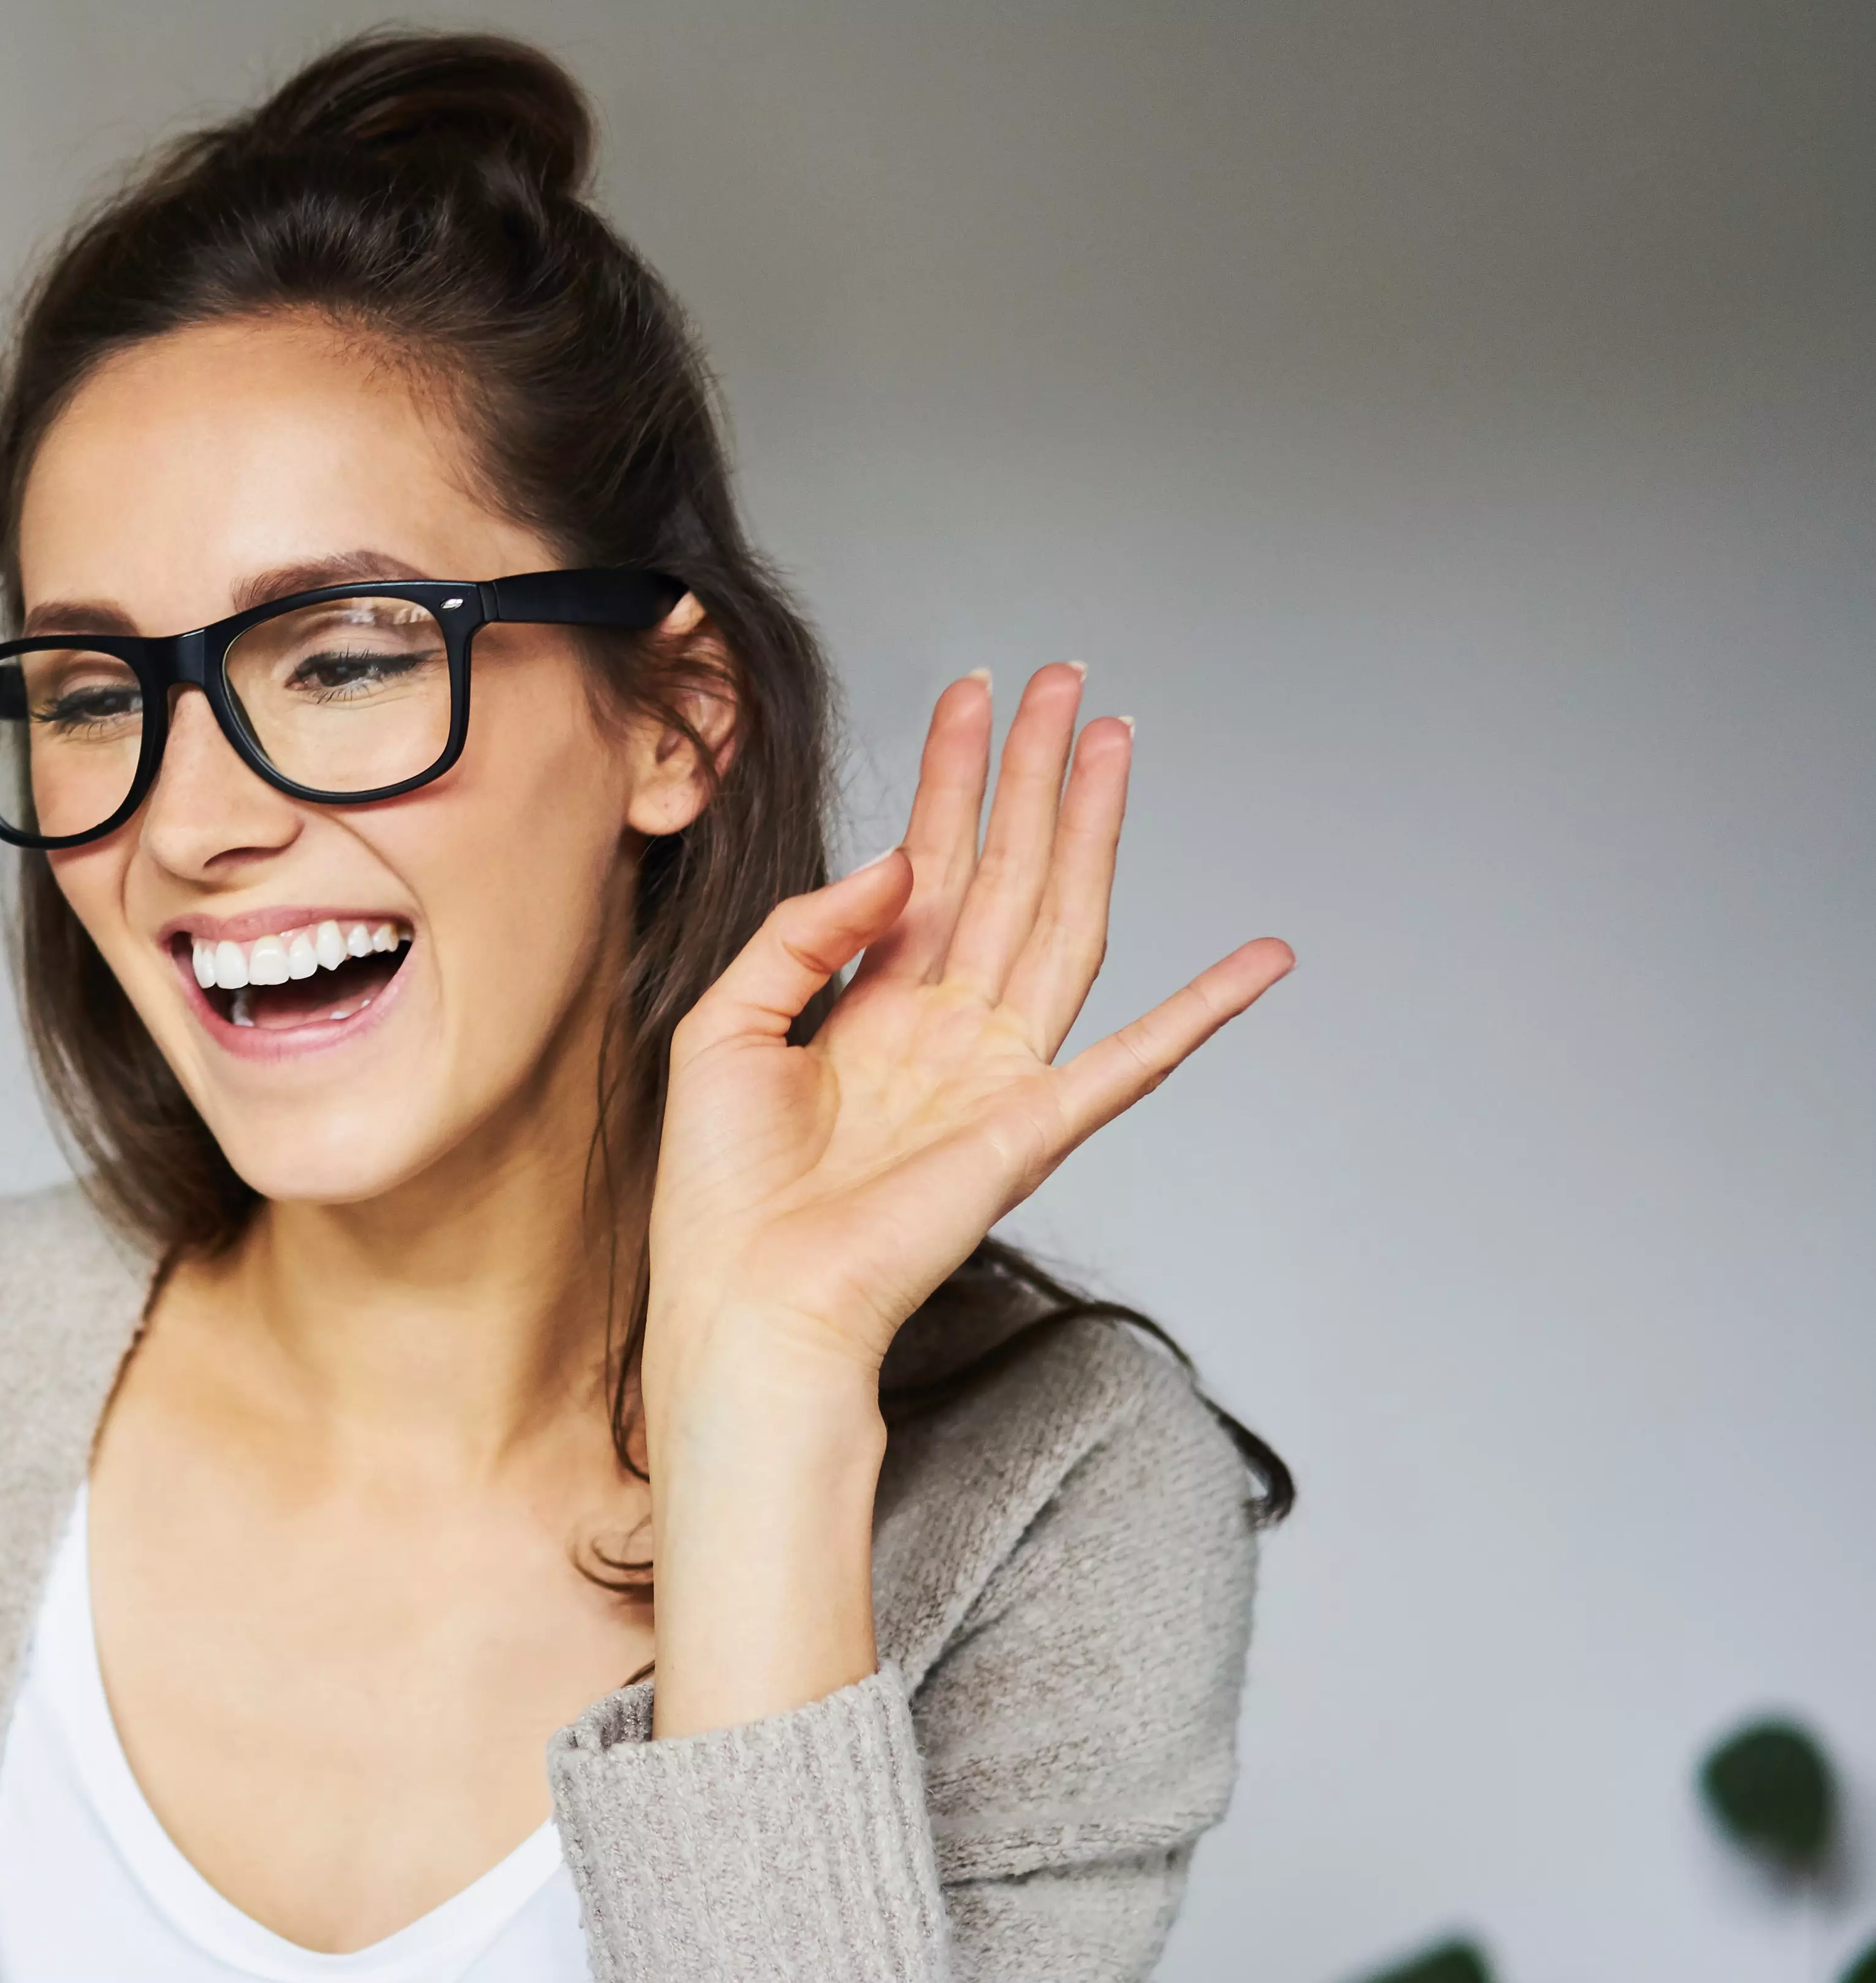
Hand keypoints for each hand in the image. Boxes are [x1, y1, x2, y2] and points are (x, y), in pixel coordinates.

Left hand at [646, 668, 1291, 1404]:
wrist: (747, 1300)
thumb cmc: (722, 1195)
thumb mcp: (724, 1027)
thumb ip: (802, 932)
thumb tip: (896, 858)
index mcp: (869, 1011)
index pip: (928, 867)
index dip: (952, 781)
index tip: (974, 697)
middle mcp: (941, 1032)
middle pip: (1006, 875)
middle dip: (1032, 776)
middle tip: (1061, 682)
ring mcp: (994, 1075)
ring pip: (1061, 923)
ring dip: (1090, 831)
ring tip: (1112, 738)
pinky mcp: (1032, 1130)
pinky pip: (1135, 1061)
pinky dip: (1203, 1011)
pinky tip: (1261, 959)